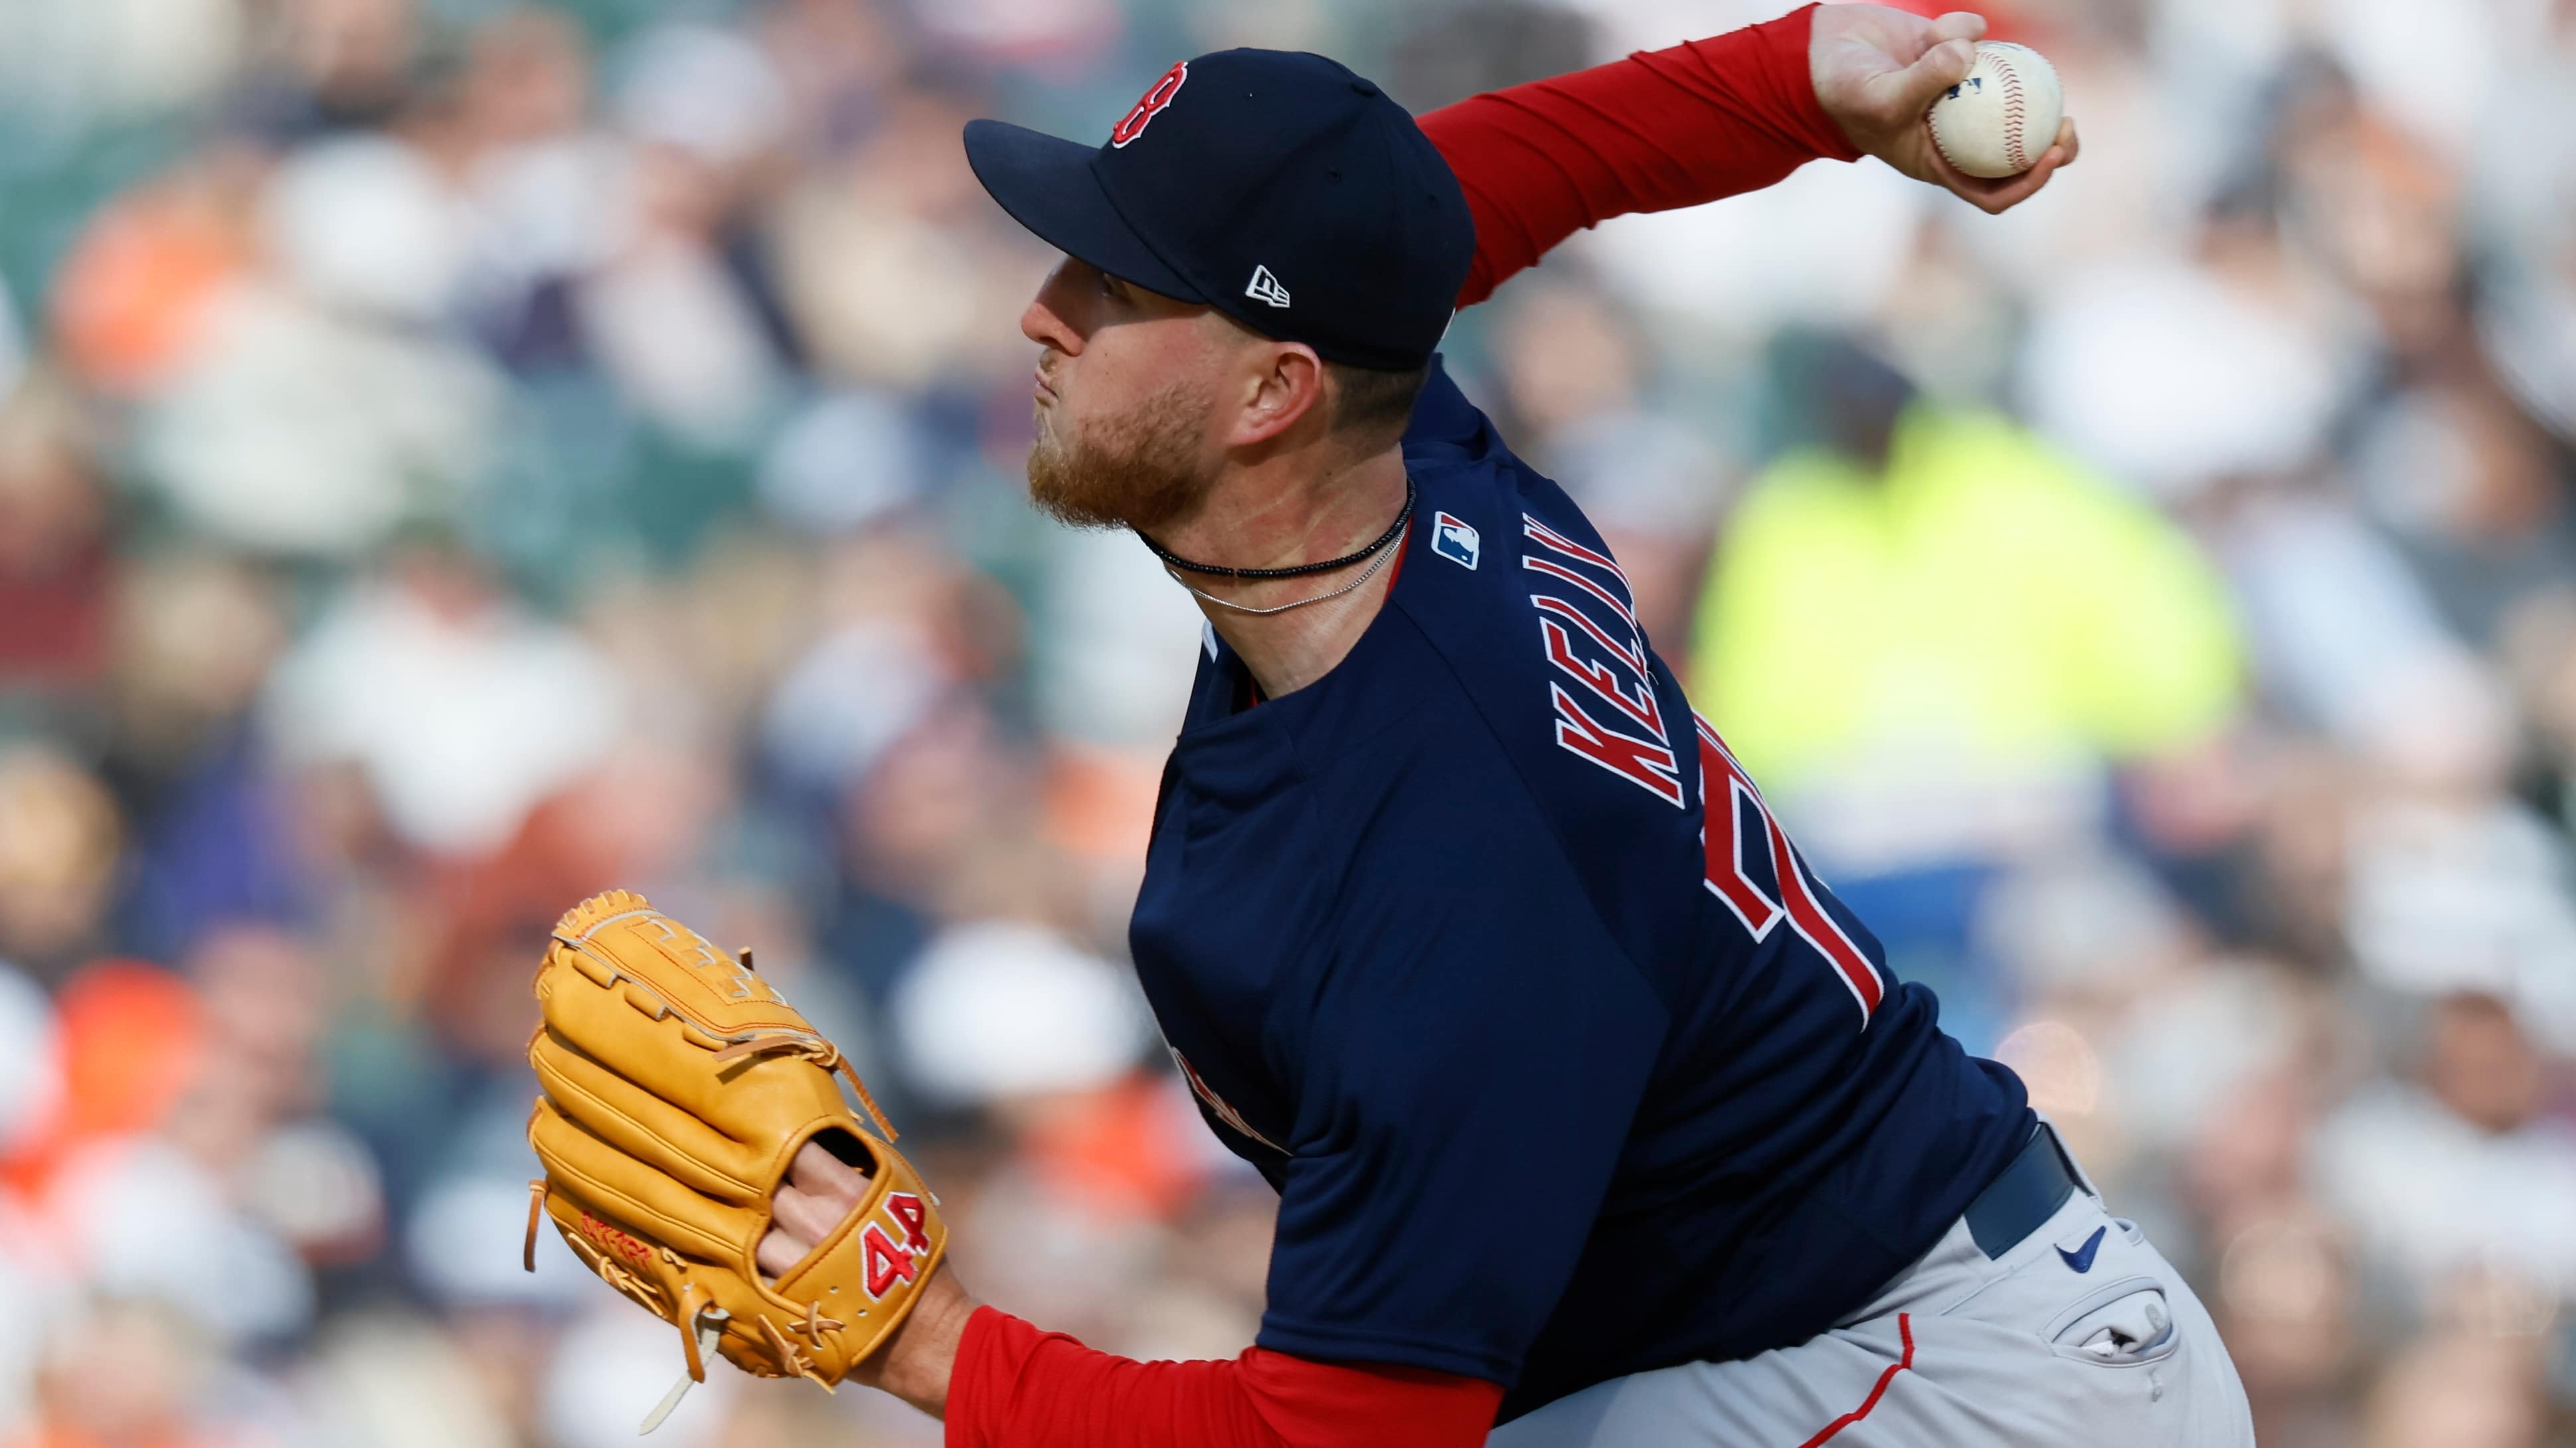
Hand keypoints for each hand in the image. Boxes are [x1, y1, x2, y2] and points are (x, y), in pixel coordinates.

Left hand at [763, 1140, 980, 1416]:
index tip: (776, 1149)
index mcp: (845, 1193)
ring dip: (748, 1234)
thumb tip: (824, 1143)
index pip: (794, 1150)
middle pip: (762, 1190)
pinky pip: (742, 1276)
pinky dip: (742, 1270)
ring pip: (744, 1236)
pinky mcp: (774, 1303)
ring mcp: (789, 1265)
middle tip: (761, 1191)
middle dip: (761, 1190)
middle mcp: (813, 1224)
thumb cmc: (916, 1261)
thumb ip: (859, 1170)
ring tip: (755, 1234)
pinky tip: (748, 1268)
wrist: (921, 1332)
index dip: (781, 1148)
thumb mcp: (901, 1199)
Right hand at [1809, 6, 2077, 213]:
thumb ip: (1925, 80)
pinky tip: (1936, 30)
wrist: (1821, 53)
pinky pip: (1980, 41)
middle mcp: (1958, 133)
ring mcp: (1961, 93)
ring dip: (2010, 76)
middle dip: (2051, 141)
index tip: (2048, 153)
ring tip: (2020, 63)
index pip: (1994, 190)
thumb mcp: (1879, 98)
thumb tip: (1969, 54)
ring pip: (2007, 89)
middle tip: (2066, 122)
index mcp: (1941, 163)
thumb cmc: (1842, 92)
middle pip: (2019, 148)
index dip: (2029, 181)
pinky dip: (1964, 30)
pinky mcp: (1956, 53)